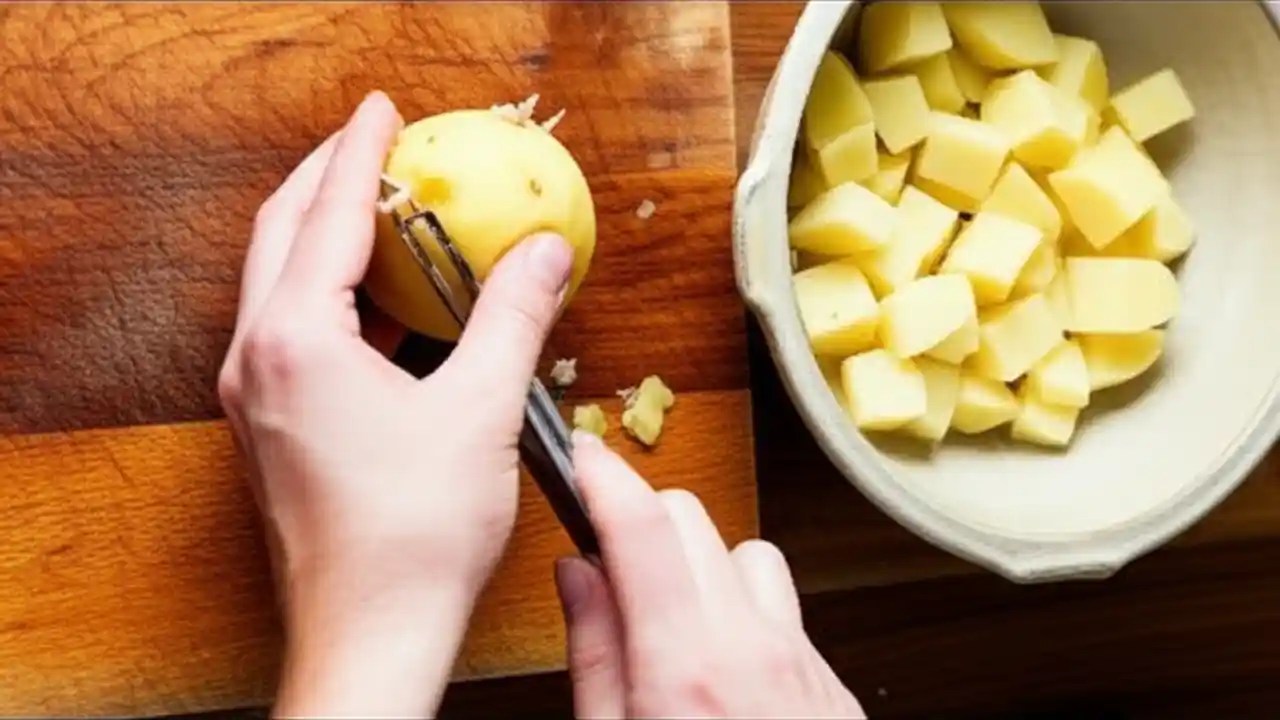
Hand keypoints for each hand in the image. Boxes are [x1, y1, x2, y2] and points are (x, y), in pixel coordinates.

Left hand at [217, 91, 574, 715]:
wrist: (371, 634)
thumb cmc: (416, 536)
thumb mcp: (482, 408)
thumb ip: (513, 317)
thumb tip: (544, 255)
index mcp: (296, 341)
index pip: (327, 214)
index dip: (360, 152)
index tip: (381, 111)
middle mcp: (258, 361)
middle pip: (281, 234)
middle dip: (325, 180)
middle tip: (373, 146)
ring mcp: (257, 398)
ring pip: (280, 284)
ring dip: (325, 238)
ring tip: (381, 212)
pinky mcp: (274, 429)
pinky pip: (293, 333)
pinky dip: (334, 298)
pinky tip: (386, 307)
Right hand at [555, 432, 864, 718]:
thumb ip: (595, 656)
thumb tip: (578, 575)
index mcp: (685, 667)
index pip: (642, 528)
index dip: (605, 476)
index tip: (581, 456)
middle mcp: (753, 649)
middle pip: (695, 520)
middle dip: (644, 520)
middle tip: (610, 562)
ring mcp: (802, 663)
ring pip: (750, 555)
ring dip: (705, 567)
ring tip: (674, 620)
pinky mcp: (832, 686)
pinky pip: (786, 613)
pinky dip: (747, 616)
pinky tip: (725, 669)